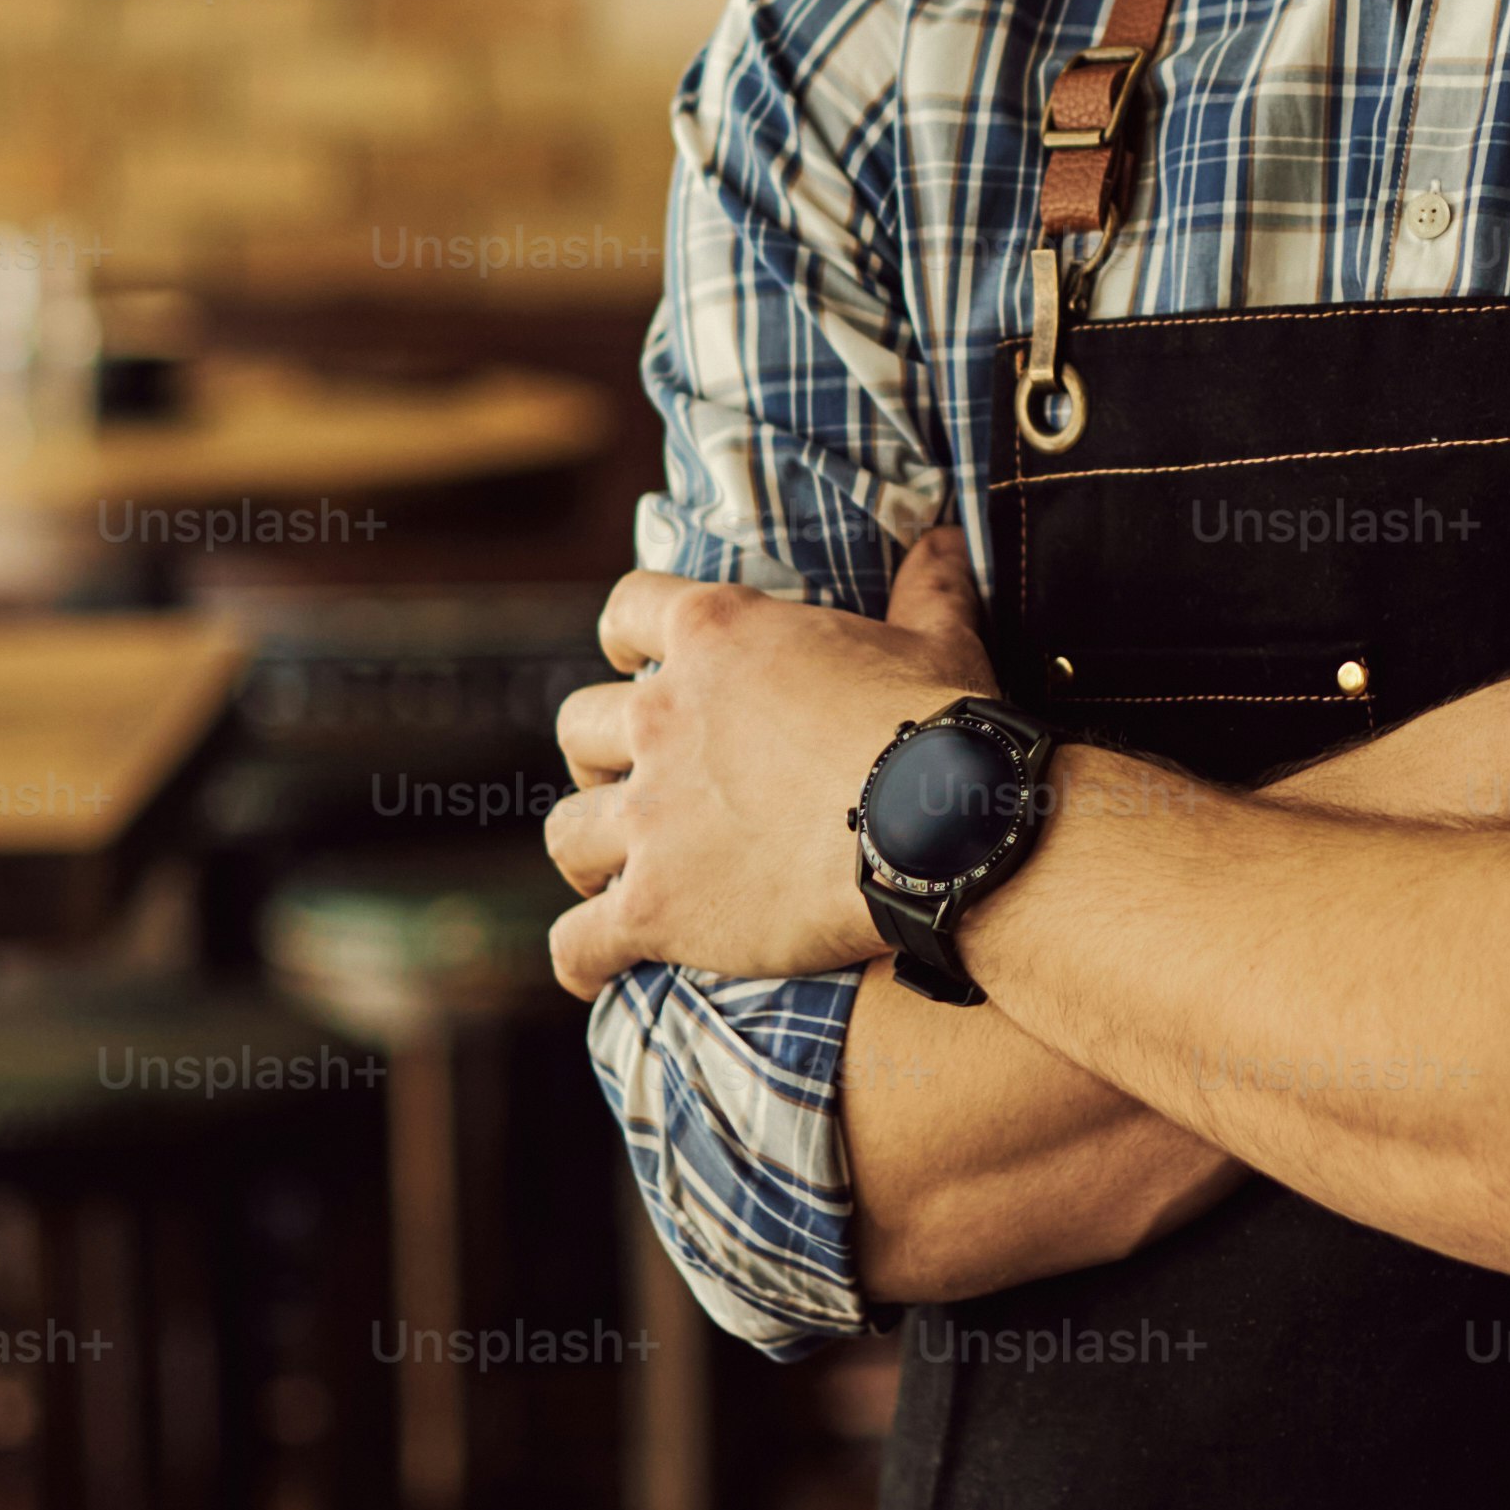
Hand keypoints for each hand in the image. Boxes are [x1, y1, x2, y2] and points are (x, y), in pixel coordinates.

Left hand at [544, 531, 991, 1000]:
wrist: (940, 829)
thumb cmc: (940, 728)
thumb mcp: (939, 640)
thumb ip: (925, 587)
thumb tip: (944, 539)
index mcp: (718, 636)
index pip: (627, 612)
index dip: (628, 640)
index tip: (639, 663)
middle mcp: (662, 717)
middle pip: (578, 726)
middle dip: (601, 756)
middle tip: (640, 784)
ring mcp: (650, 817)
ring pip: (565, 832)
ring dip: (589, 850)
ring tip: (614, 873)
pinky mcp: (655, 905)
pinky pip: (578, 940)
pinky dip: (582, 957)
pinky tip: (597, 970)